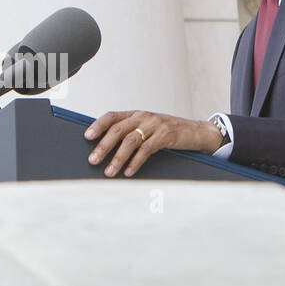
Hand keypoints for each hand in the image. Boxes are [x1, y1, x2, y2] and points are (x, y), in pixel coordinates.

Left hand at [84, 111, 222, 176]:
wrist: (197, 132)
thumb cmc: (170, 132)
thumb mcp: (149, 128)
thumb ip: (132, 132)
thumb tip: (108, 147)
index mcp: (137, 114)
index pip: (112, 116)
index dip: (98, 125)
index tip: (87, 137)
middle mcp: (144, 117)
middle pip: (118, 129)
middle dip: (103, 146)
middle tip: (93, 159)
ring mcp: (155, 125)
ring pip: (130, 141)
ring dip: (117, 158)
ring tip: (109, 171)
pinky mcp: (166, 136)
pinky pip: (146, 149)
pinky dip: (135, 162)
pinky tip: (128, 171)